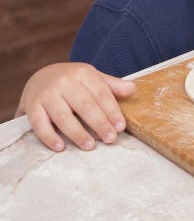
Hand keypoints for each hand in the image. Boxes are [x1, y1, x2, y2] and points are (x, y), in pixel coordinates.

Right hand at [16, 63, 136, 151]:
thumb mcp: (92, 78)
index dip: (112, 111)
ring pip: (63, 116)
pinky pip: (40, 124)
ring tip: (90, 146)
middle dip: (99, 123)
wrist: (40, 76)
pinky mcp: (32, 106)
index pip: (101, 94)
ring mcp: (46, 94)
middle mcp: (64, 82)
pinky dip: (49, 137)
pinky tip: (60, 147)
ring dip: (77, 133)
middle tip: (110, 139)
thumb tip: (133, 89)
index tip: (120, 127)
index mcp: (83, 73)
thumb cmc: (73, 81)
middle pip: (84, 105)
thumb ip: (112, 85)